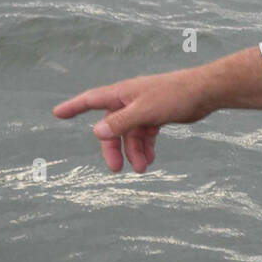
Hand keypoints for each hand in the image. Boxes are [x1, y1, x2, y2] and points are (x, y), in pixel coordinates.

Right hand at [53, 69, 211, 173]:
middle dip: (113, 148)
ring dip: (134, 151)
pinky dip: (146, 147)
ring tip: (143, 168)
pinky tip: (150, 159)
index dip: (74, 107)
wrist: (205, 92)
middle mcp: (130, 100)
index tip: (57, 113)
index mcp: (122, 93)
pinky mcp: (158, 115)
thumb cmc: (175, 96)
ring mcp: (144, 108)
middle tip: (115, 169)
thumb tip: (97, 132)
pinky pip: (145, 134)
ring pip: (131, 134)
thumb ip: (121, 122)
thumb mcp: (145, 111)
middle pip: (112, 126)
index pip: (91, 100)